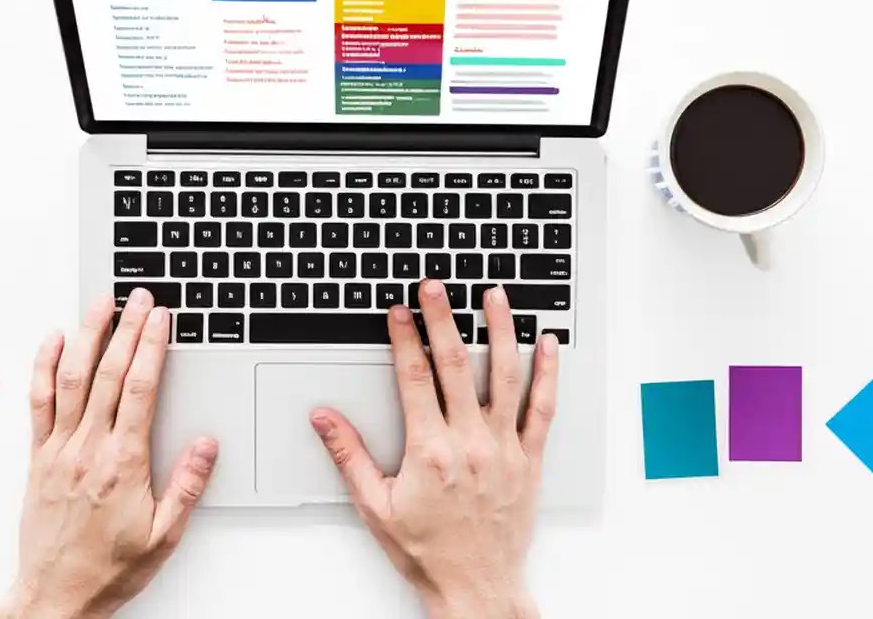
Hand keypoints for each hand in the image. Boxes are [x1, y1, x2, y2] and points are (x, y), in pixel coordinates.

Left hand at [0, 290, 218, 618]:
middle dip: (125, 329)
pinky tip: (52, 342)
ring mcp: (59, 449)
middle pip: (108, 374)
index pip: (139, 390)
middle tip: (138, 297)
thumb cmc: (108, 569)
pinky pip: (38, 402)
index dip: (151, 347)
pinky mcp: (38, 457)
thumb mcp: (164, 535)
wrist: (55, 596)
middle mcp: (88, 449)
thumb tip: (206, 444)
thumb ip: (186, 485)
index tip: (160, 318)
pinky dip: (44, 367)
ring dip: (86, 336)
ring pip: (71, 379)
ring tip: (99, 305)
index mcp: (123, 463)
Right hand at [310, 280, 558, 618]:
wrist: (475, 586)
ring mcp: (503, 449)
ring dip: (500, 331)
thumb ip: (349, 456)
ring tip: (495, 297)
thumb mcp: (375, 506)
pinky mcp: (528, 459)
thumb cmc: (428, 551)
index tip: (399, 310)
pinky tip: (547, 346)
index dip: (405, 337)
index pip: (415, 378)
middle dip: (444, 319)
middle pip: (456, 365)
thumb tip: (324, 418)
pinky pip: (541, 408)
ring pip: (504, 377)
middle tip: (437, 286)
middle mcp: (469, 444)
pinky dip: (547, 374)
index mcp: (430, 451)